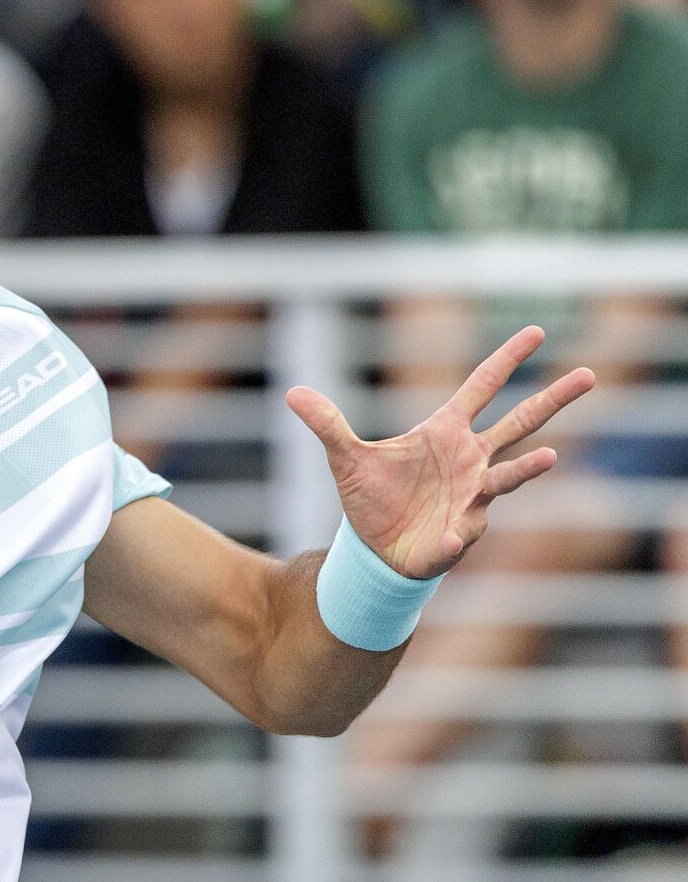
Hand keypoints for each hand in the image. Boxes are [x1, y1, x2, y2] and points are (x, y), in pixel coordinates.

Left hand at [286, 326, 595, 578]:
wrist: (374, 550)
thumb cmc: (371, 499)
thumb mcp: (344, 458)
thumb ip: (326, 424)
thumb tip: (292, 392)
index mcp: (445, 432)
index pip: (481, 388)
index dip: (506, 360)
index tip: (536, 331)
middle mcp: (469, 460)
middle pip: (519, 423)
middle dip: (553, 400)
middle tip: (590, 373)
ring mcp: (472, 496)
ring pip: (508, 478)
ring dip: (527, 469)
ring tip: (548, 458)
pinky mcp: (460, 532)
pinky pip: (461, 532)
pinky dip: (456, 535)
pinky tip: (451, 534)